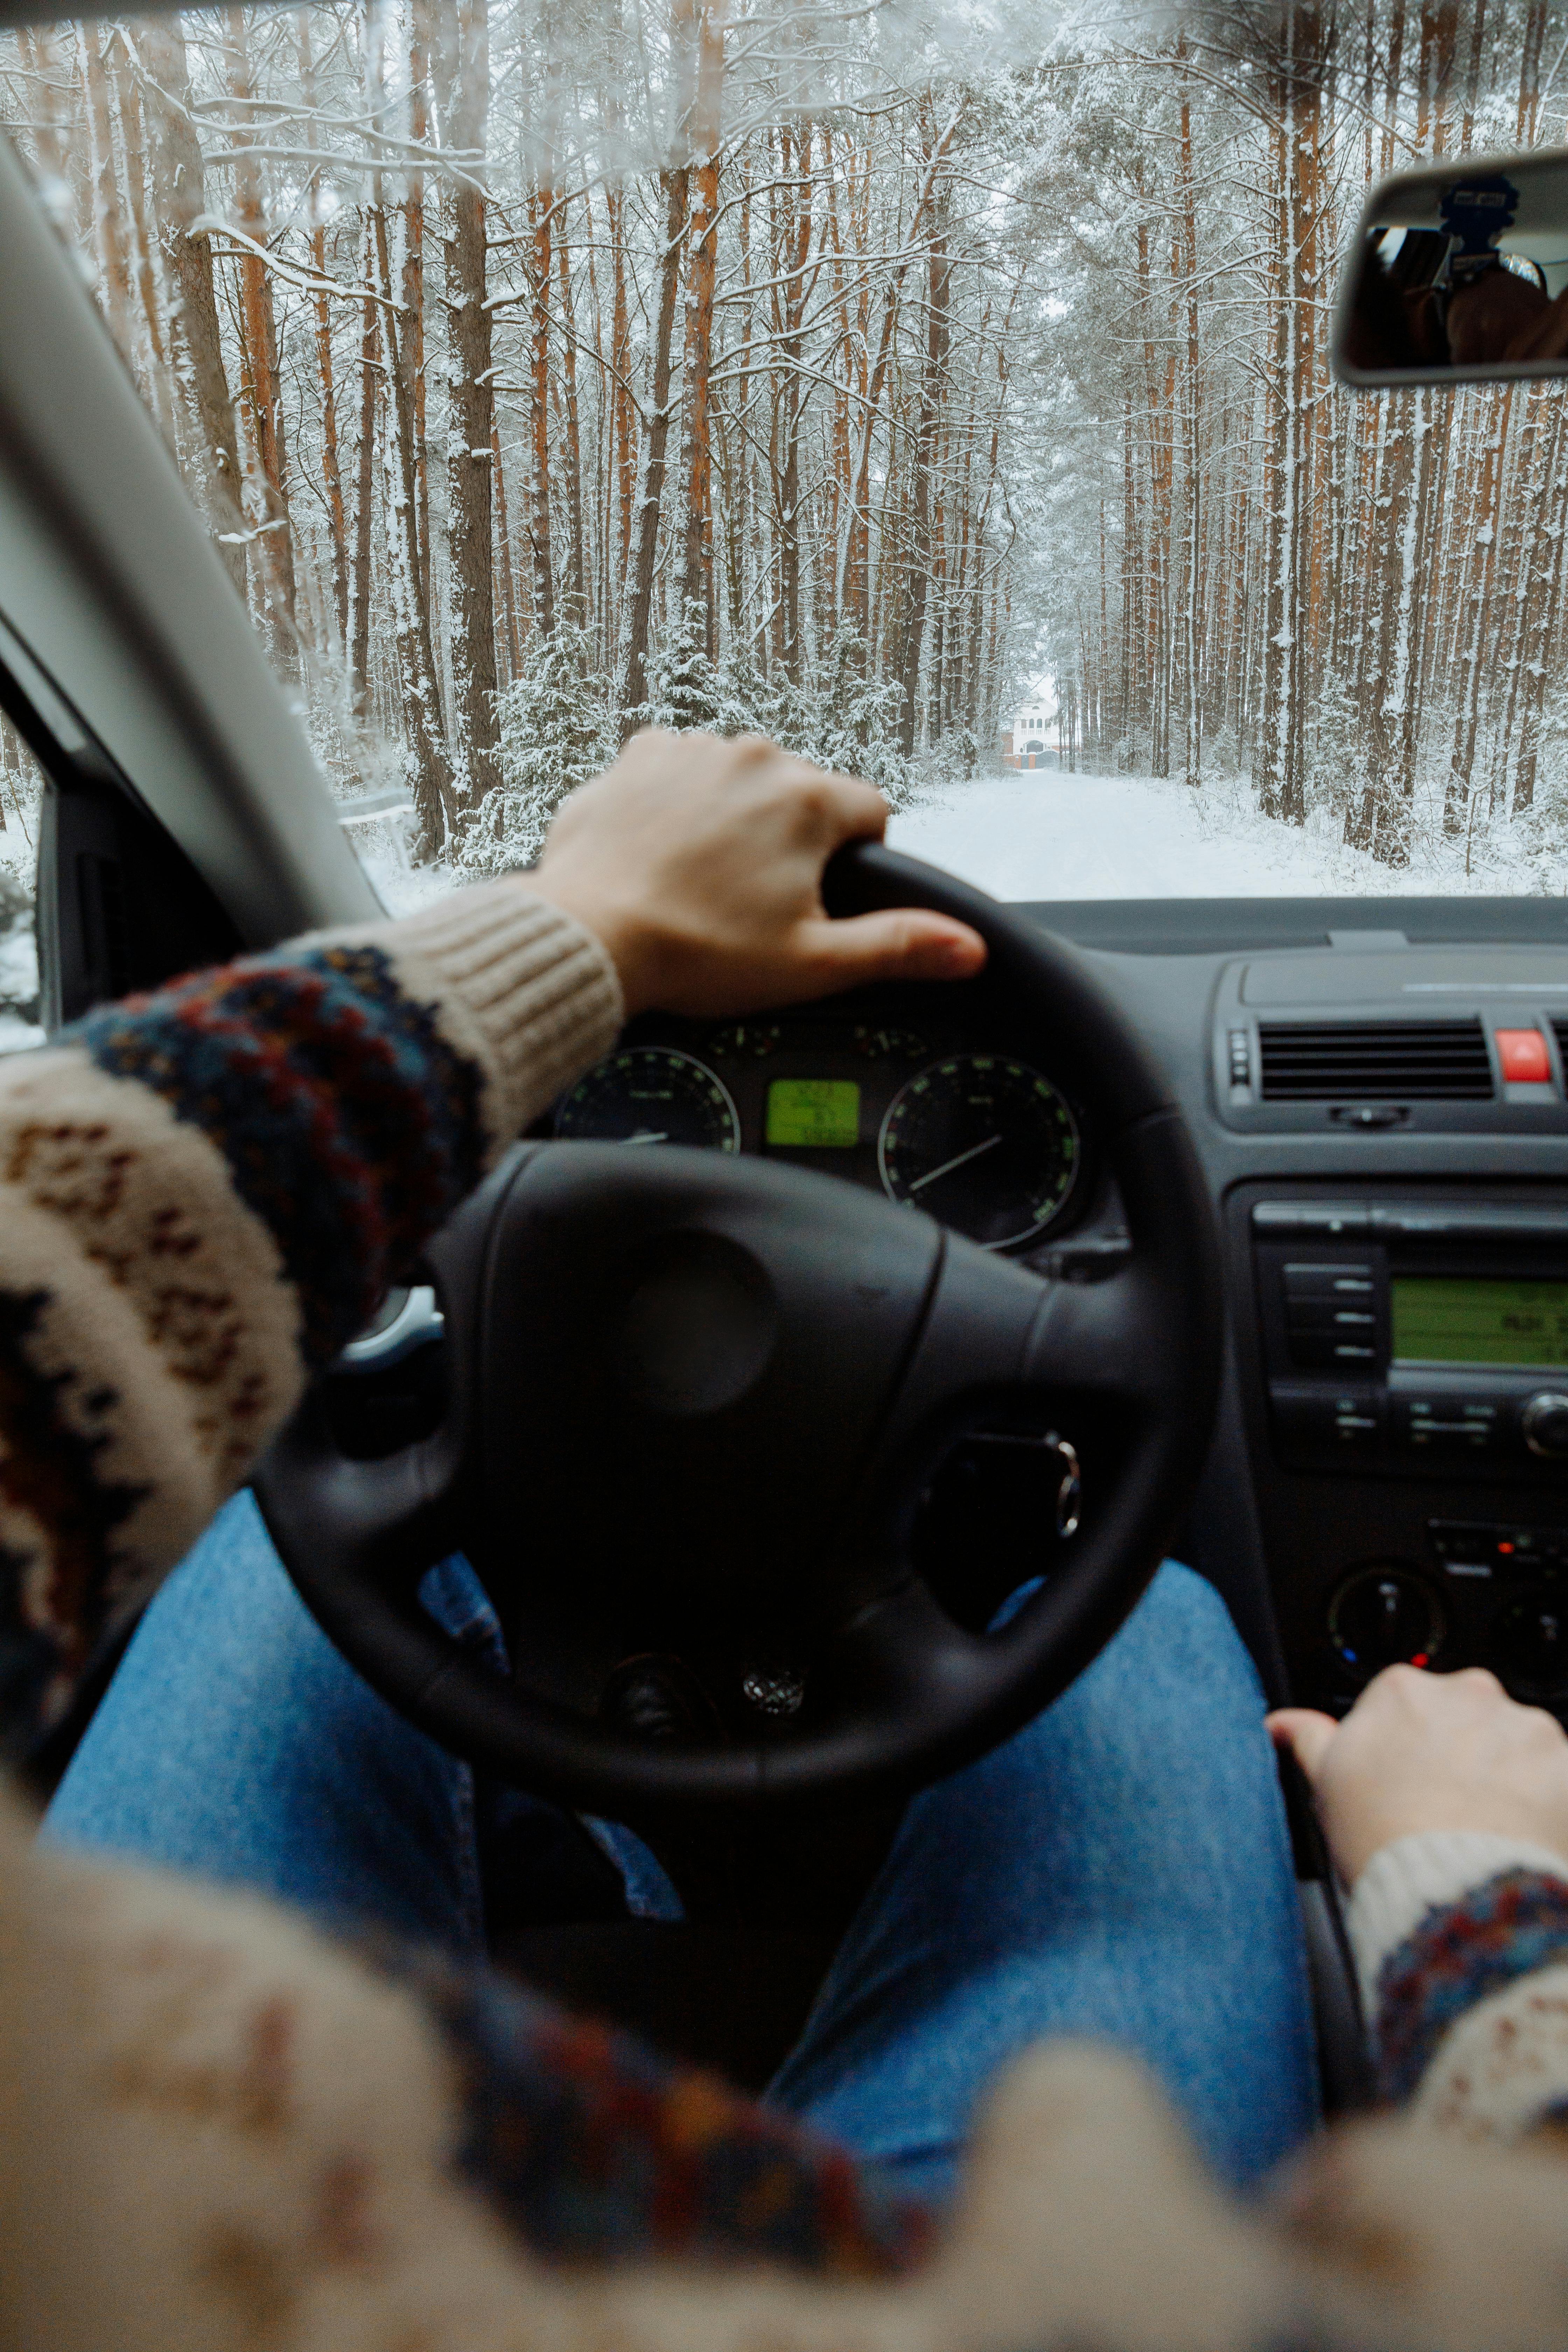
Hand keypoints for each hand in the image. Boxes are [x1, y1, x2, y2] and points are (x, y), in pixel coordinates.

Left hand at [528, 729, 986, 1017]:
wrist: (589, 937)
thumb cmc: (694, 952)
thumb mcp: (812, 963)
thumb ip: (897, 947)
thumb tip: (967, 947)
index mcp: (806, 800)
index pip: (870, 813)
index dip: (856, 860)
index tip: (817, 896)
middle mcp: (752, 756)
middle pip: (801, 795)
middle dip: (788, 842)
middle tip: (751, 903)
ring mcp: (690, 750)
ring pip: (739, 781)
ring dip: (732, 819)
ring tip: (700, 882)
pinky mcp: (636, 758)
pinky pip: (678, 773)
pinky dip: (676, 807)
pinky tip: (662, 856)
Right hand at [1269, 1666, 1567, 1886]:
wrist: (1453, 1893)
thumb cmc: (1385, 1839)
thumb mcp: (1328, 1783)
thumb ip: (1307, 1739)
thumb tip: (1280, 1723)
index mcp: (1403, 1689)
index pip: (1407, 1703)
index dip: (1404, 1745)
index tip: (1404, 1778)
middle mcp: (1466, 1692)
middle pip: (1464, 1714)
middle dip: (1459, 1751)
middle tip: (1446, 1805)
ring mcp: (1520, 1725)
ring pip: (1513, 1741)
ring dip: (1504, 1772)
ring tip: (1484, 1823)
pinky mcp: (1563, 1760)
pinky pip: (1555, 1771)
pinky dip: (1542, 1796)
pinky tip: (1516, 1828)